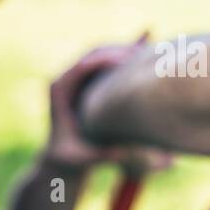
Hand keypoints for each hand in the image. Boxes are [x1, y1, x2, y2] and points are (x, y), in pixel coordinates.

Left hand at [43, 38, 171, 173]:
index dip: (107, 61)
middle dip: (120, 51)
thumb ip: (102, 155)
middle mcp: (66, 78)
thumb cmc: (70, 158)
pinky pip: (108, 63)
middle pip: (94, 54)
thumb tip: (124, 154)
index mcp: (59, 90)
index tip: (130, 62)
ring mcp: (77, 77)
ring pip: (103, 54)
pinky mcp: (88, 80)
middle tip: (146, 52)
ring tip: (150, 55)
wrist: (61, 155)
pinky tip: (146, 61)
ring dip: (125, 52)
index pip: (83, 66)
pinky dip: (126, 60)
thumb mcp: (84, 159)